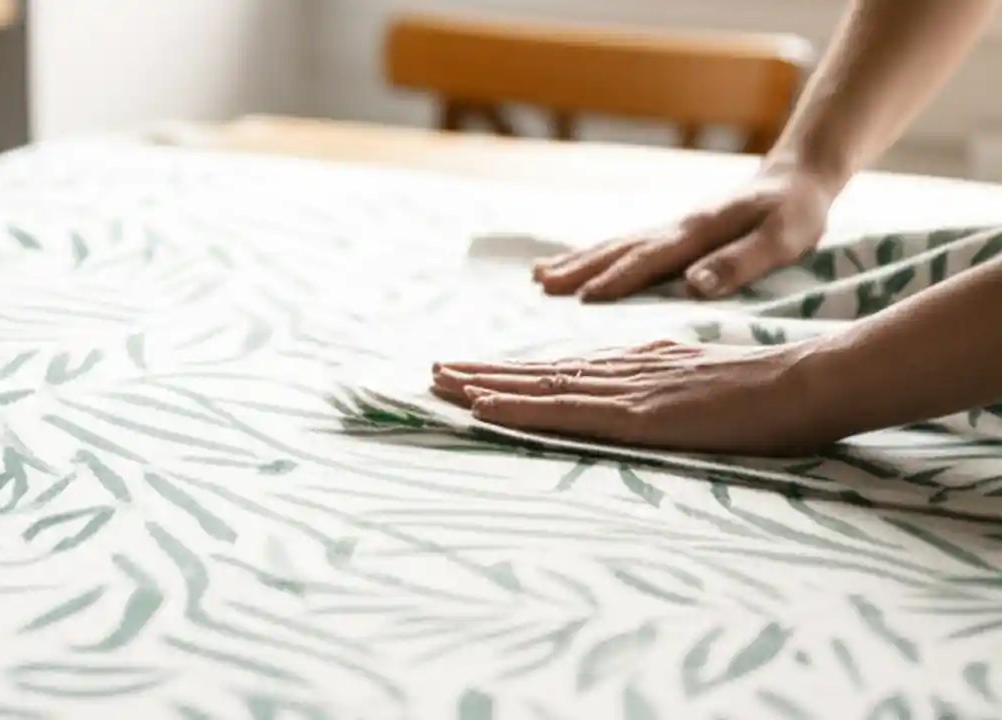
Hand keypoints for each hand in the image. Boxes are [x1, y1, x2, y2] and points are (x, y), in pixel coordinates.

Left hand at [431, 340, 838, 455]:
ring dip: (486, 385)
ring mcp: (628, 391)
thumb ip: (670, 388)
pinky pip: (565, 411)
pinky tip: (484, 407)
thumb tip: (643, 400)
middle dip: (485, 373)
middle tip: (435, 371)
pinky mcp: (638, 414)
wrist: (811, 383)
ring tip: (440, 382)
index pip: (565, 370)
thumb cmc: (772, 393)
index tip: (476, 374)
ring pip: (540, 386)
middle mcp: (625, 371)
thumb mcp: (707, 385)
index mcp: (641, 367)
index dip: (517, 372)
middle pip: (541, 372)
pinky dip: (519, 407)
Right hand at [533, 165, 837, 299]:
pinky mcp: (673, 233)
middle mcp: (675, 228)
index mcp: (698, 232)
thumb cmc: (796, 212)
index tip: (581, 298)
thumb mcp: (782, 239)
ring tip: (539, 275)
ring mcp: (670, 228)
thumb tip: (693, 285)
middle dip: (578, 268)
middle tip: (539, 285)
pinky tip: (574, 264)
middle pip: (619, 249)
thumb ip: (739, 262)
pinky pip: (625, 245)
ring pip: (615, 245)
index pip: (649, 259)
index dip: (616, 280)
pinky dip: (594, 255)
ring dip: (577, 261)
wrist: (797, 176)